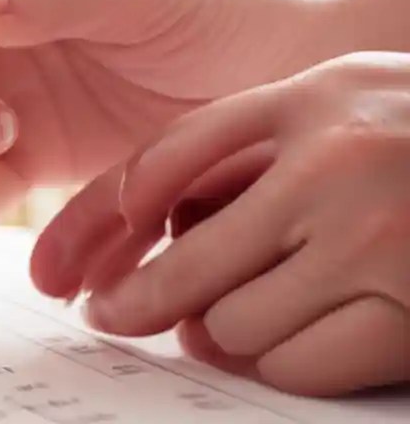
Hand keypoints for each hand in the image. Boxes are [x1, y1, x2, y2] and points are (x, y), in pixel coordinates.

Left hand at [31, 51, 409, 396]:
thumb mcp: (351, 97)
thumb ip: (258, 137)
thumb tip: (158, 227)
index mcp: (315, 96)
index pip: (168, 160)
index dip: (104, 216)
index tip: (83, 258)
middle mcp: (340, 161)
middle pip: (186, 262)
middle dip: (135, 302)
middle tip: (111, 315)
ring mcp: (381, 239)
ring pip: (234, 324)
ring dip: (221, 333)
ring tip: (223, 322)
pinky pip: (298, 367)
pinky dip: (280, 366)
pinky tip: (287, 344)